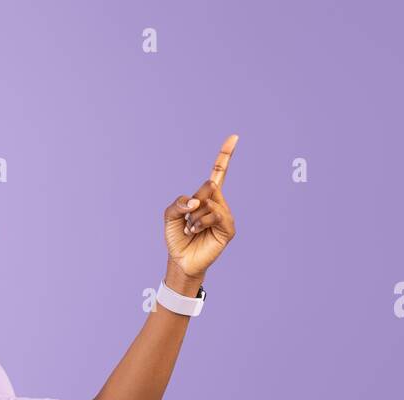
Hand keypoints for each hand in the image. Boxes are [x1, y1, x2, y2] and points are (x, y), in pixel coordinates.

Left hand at [164, 134, 238, 280]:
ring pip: (210, 202)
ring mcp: (224, 215)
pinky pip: (216, 214)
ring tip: (191, 229)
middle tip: (188, 219)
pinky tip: (197, 231)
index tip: (234, 137)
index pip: (218, 172)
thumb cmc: (176, 237)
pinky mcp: (228, 228)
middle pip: (209, 186)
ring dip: (195, 216)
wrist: (180, 259)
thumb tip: (196, 202)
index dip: (225, 155)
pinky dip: (202, 222)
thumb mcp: (169, 215)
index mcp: (205, 196)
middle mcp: (218, 202)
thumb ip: (179, 202)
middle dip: (193, 202)